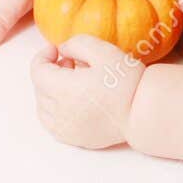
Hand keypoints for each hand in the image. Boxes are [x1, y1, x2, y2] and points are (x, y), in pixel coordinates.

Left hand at [29, 35, 145, 149]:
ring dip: (50, 92)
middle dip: (50, 72)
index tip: (56, 49)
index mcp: (62, 89)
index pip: (37, 71)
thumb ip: (77, 44)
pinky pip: (53, 124)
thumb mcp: (104, 51)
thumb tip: (62, 50)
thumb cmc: (127, 82)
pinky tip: (74, 102)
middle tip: (70, 63)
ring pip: (43, 108)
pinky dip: (55, 111)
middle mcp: (59, 112)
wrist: (144, 112)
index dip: (43, 56)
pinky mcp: (75, 139)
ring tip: (72, 83)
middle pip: (39, 88)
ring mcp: (65, 128)